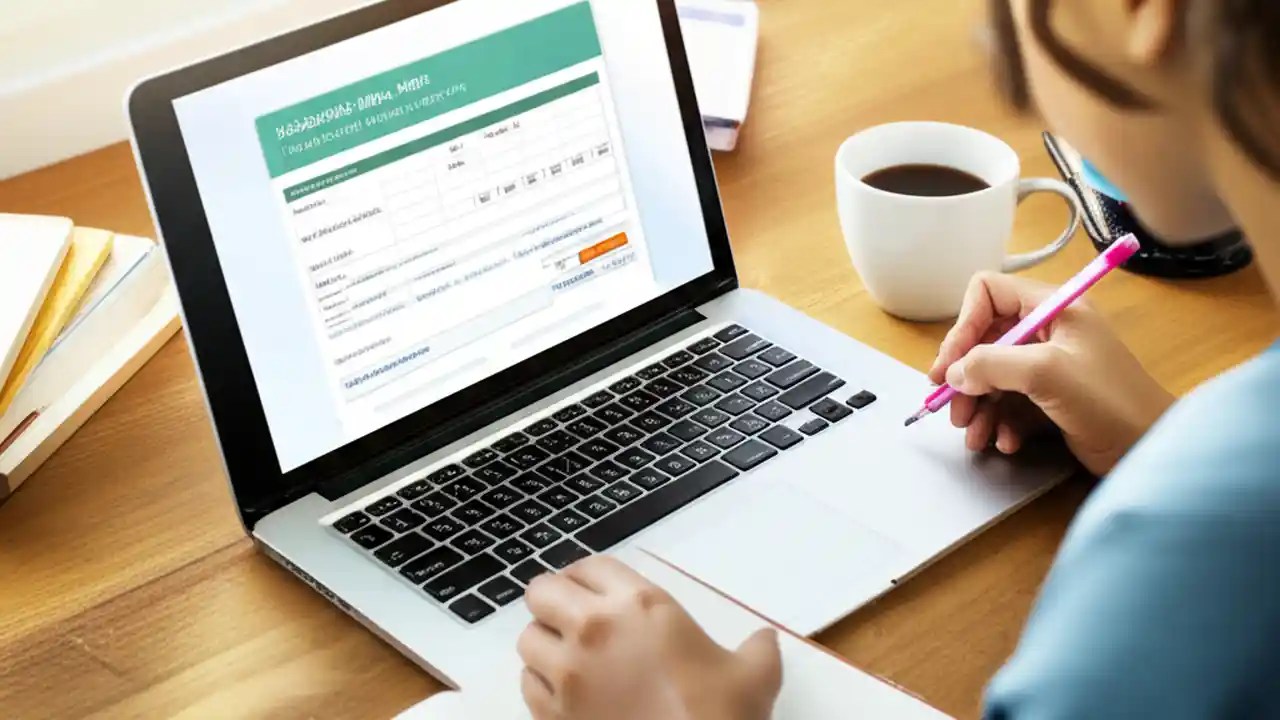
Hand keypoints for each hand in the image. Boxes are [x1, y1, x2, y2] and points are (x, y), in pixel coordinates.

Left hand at [519, 556, 781, 719]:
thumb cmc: (722, 717)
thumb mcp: (754, 675)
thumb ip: (757, 649)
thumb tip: (766, 640)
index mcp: (640, 605)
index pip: (590, 566)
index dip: (586, 575)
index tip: (590, 588)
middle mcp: (595, 629)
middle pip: (542, 591)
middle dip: (552, 600)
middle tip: (569, 616)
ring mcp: (568, 672)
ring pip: (528, 638)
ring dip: (544, 643)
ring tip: (564, 655)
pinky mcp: (553, 713)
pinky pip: (528, 684)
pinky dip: (540, 683)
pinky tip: (562, 691)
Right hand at [930, 272, 1173, 475]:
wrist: (1152, 450)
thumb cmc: (1110, 402)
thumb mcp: (1045, 373)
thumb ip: (992, 364)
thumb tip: (956, 373)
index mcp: (1052, 308)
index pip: (988, 293)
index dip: (963, 326)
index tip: (951, 365)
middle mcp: (1048, 331)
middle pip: (984, 339)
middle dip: (965, 377)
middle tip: (952, 408)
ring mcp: (1049, 366)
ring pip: (992, 376)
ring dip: (977, 407)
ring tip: (974, 436)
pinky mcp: (1051, 398)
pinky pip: (1009, 403)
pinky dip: (999, 423)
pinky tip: (1005, 442)